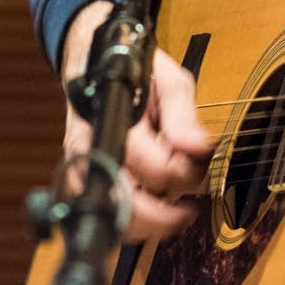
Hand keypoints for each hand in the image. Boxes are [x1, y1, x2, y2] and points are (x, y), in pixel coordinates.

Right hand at [58, 1, 210, 240]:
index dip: (183, 172)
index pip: (151, 167)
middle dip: (164, 214)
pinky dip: (135, 222)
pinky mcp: (87, 179)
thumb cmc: (133, 68)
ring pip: (110, 217)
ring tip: (179, 215)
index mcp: (111, 119)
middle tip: (191, 209)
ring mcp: (84, 167)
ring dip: (149, 224)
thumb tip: (199, 148)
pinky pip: (108, 214)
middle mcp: (90, 148)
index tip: (201, 165)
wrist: (93, 60)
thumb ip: (182, 114)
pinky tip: (158, 214)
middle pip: (123, 204)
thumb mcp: (167, 79)